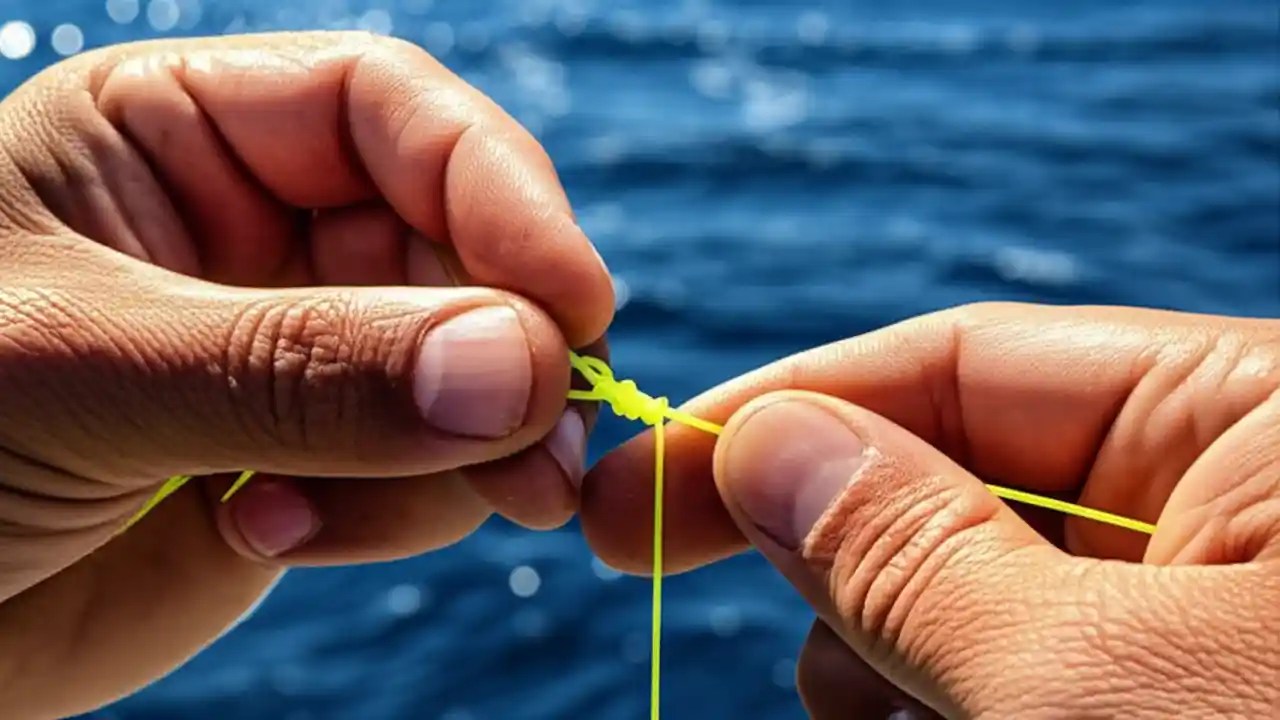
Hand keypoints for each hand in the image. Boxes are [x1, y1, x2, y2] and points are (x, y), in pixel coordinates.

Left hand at [0, 32, 611, 717]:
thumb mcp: (72, 369)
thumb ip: (298, 367)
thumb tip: (523, 369)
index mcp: (179, 135)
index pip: (390, 113)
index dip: (498, 189)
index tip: (576, 303)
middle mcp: (253, 238)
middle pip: (453, 250)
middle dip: (504, 348)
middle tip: (548, 454)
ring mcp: (288, 362)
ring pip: (460, 377)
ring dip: (453, 453)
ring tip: (347, 518)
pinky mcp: (304, 472)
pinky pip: (419, 479)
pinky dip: (393, 517)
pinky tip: (267, 538)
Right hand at [582, 303, 1278, 717]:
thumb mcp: (1089, 689)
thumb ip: (911, 553)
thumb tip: (760, 442)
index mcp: (1259, 420)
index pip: (962, 366)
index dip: (784, 413)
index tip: (638, 480)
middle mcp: (1245, 500)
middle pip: (958, 476)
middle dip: (823, 544)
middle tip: (668, 581)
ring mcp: (1222, 613)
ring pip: (979, 591)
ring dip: (877, 655)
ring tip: (848, 719)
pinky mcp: (1190, 695)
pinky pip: (1027, 671)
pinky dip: (940, 705)